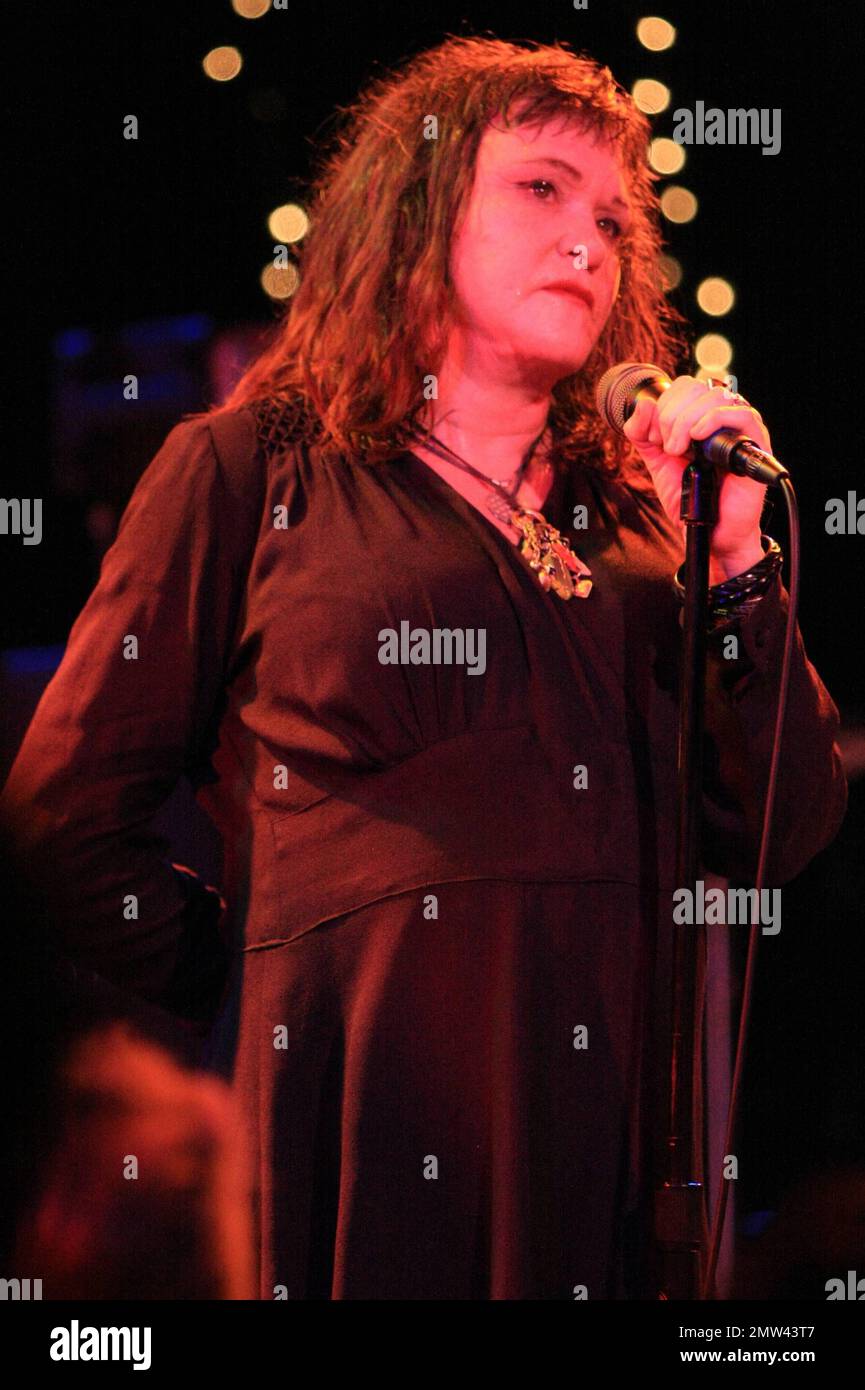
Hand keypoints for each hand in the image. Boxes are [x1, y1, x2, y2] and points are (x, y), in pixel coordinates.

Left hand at [622, 375, 770, 583]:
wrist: (708, 529)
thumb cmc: (690, 496)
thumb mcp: (657, 462)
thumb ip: (643, 435)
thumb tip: (642, 404)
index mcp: (700, 417)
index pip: (683, 387)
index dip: (663, 406)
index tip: (655, 439)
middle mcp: (722, 417)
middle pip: (696, 388)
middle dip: (671, 416)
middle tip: (668, 447)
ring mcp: (740, 428)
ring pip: (715, 397)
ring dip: (687, 421)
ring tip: (680, 450)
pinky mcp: (756, 443)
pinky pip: (741, 414)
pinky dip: (714, 420)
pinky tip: (699, 437)